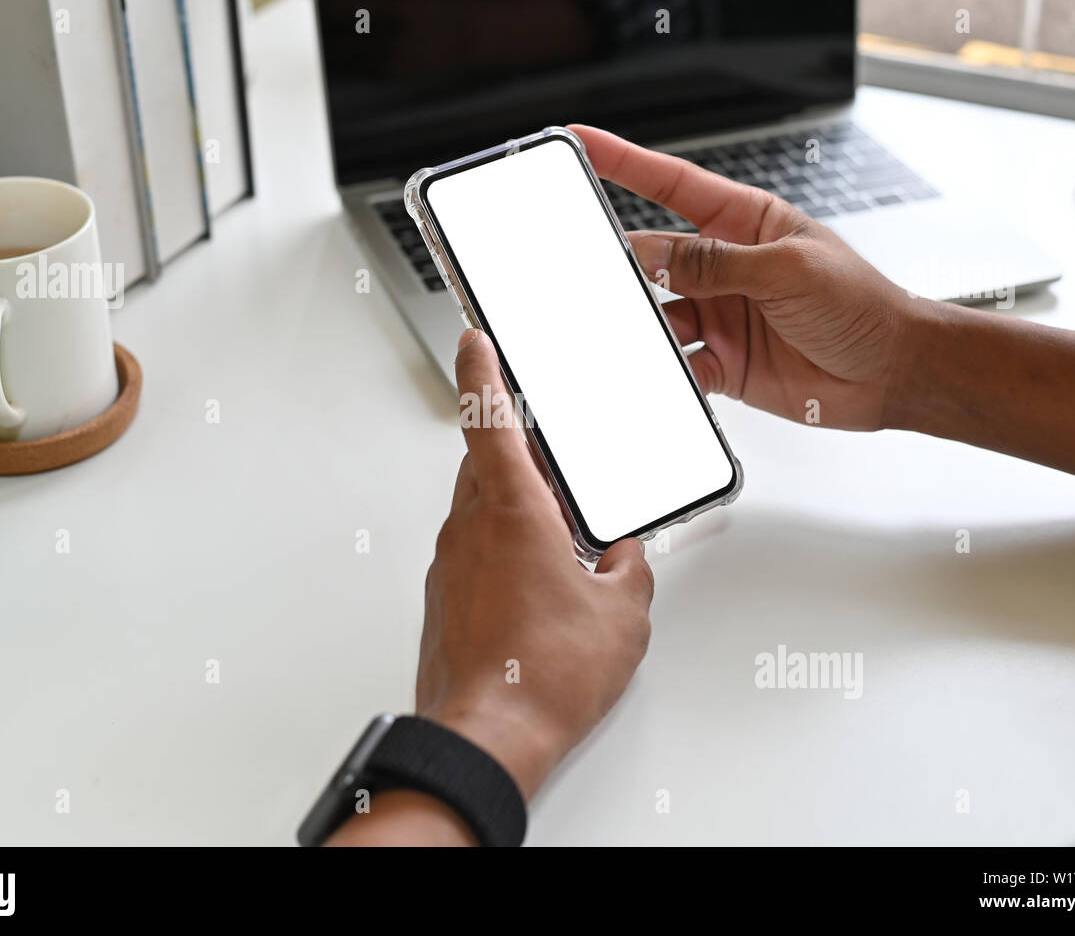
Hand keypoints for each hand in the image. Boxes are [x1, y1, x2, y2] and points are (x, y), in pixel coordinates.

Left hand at [416, 329, 654, 799]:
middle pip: (487, 462)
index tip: (476, 337)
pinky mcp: (445, 598)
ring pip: (479, 507)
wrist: (486, 736)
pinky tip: (538, 584)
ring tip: (561, 536)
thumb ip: (629, 568)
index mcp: (513, 511)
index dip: (481, 369)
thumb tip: (623, 556)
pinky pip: (474, 550)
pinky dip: (503, 548)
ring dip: (515, 505)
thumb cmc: (543, 677)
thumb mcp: (623, 612)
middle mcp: (470, 528)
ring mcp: (450, 564)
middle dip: (519, 451)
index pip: (488, 417)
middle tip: (552, 455)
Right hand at [570, 123, 915, 430]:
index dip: (624, 162)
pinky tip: (658, 369)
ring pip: (658, 314)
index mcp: (745, 223)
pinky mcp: (723, 362)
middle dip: (621, 257)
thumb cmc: (862, 305)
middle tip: (588, 259)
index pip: (673, 184)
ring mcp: (721, 315)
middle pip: (655, 255)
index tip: (582, 143)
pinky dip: (663, 370)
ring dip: (642, 322)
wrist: (893, 373)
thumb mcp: (789, 270)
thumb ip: (717, 264)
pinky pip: (678, 364)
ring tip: (627, 325)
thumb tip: (654, 254)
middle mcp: (726, 267)